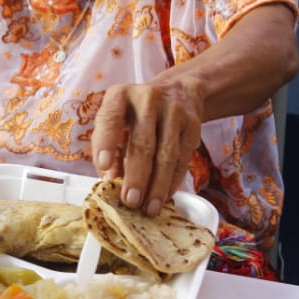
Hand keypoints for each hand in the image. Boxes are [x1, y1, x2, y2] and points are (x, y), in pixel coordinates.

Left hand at [89, 79, 203, 218]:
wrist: (177, 90)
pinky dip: (173, 180)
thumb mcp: (118, 121)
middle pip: (143, 143)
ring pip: (166, 154)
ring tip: (149, 207)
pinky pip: (183, 158)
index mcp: (119, 95)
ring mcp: (173, 110)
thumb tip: (109, 182)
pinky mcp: (193, 124)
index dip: (107, 142)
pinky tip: (165, 196)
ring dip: (157, 185)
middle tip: (130, 202)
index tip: (104, 165)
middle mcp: (147, 99)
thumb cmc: (136, 113)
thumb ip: (110, 148)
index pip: (111, 119)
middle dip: (136, 176)